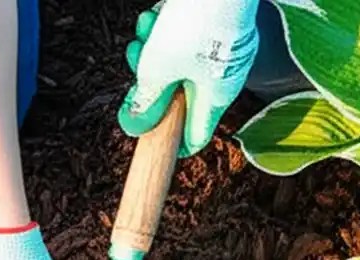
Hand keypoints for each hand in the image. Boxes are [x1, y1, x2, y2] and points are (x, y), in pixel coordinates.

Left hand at [118, 0, 260, 156]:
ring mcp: (219, 49)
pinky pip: (184, 38)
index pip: (196, 136)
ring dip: (152, 51)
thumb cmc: (196, 21)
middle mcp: (223, 75)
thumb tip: (135, 124)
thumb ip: (146, 100)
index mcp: (217, 96)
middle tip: (137, 68)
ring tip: (144, 33)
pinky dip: (164, 31)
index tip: (151, 140)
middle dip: (151, 83)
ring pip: (176, 63)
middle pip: (178, 96)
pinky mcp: (214, 25)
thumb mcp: (157, 69)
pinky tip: (154, 18)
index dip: (171, 142)